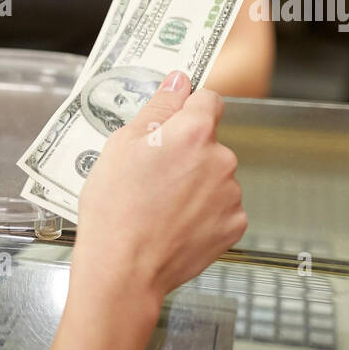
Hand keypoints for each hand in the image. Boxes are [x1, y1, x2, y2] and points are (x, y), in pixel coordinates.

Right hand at [73, 70, 246, 312]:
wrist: (123, 269)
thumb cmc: (115, 207)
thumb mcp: (122, 145)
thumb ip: (158, 107)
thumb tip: (179, 80)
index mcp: (194, 132)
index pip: (208, 100)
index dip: (187, 109)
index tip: (172, 123)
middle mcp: (222, 159)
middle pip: (209, 143)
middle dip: (186, 153)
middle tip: (151, 177)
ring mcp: (231, 195)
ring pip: (214, 177)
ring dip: (195, 185)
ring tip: (159, 206)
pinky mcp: (233, 226)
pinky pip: (220, 209)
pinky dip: (202, 214)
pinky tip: (174, 225)